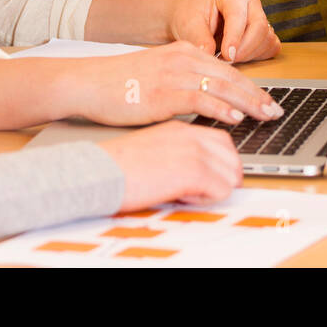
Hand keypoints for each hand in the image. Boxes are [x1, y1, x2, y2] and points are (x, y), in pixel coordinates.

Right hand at [71, 41, 282, 126]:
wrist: (87, 82)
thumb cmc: (117, 84)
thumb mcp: (156, 75)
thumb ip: (182, 83)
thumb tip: (206, 101)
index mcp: (183, 51)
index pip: (227, 69)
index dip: (251, 85)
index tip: (267, 100)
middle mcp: (182, 58)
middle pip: (231, 76)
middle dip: (257, 95)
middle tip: (277, 110)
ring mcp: (173, 74)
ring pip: (221, 86)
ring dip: (248, 103)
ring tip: (267, 115)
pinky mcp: (163, 92)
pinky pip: (200, 99)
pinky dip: (221, 109)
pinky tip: (235, 119)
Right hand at [100, 120, 241, 209]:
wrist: (96, 169)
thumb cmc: (113, 162)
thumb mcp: (149, 145)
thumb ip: (172, 149)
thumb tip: (184, 169)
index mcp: (178, 127)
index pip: (219, 138)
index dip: (224, 158)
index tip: (223, 174)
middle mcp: (189, 134)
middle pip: (230, 152)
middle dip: (227, 173)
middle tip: (211, 189)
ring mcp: (193, 150)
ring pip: (231, 170)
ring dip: (216, 187)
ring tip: (191, 193)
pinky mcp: (193, 169)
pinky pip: (221, 188)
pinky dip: (208, 198)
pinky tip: (183, 196)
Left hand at [168, 0, 279, 62]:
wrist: (191, 17)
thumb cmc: (191, 15)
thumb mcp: (189, 25)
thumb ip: (200, 39)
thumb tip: (209, 55)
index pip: (239, 16)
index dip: (234, 38)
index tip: (227, 55)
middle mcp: (251, 2)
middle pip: (259, 28)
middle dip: (244, 49)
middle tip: (226, 61)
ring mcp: (260, 17)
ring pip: (267, 40)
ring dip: (249, 55)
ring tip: (226, 58)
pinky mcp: (264, 33)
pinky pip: (271, 47)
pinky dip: (258, 57)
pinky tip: (239, 57)